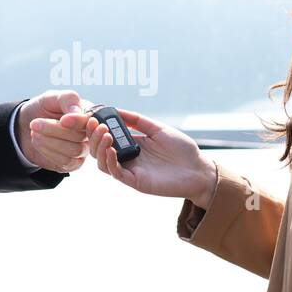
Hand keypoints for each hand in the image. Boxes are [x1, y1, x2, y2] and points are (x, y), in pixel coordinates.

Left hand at [16, 89, 94, 172]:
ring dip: (50, 142)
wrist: (25, 126)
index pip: (90, 121)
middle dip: (54, 130)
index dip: (77, 121)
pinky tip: (38, 142)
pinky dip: (49, 152)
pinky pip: (67, 162)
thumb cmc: (43, 109)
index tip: (62, 120)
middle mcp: (89, 133)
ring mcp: (82, 149)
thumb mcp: (51, 97)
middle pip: (80, 136)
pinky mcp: (72, 163)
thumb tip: (78, 111)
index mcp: (88, 114)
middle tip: (34, 124)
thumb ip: (67, 99)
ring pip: (74, 150)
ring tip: (34, 132)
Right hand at [86, 107, 218, 207]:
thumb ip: (137, 120)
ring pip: (103, 162)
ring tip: (105, 134)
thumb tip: (116, 109)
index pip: (106, 137)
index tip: (93, 116)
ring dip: (99, 148)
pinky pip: (116, 173)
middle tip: (96, 124)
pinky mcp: (136, 182)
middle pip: (99, 150)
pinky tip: (112, 149)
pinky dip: (110, 161)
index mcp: (132, 145)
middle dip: (94, 136)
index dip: (97, 127)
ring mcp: (131, 170)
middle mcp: (128, 158)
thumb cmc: (182, 150)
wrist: (198, 169)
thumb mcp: (158, 129)